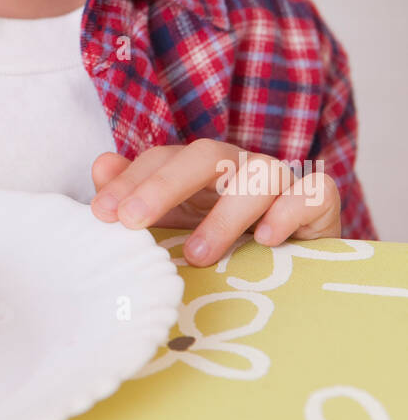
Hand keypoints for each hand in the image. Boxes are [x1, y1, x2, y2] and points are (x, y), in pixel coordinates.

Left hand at [90, 139, 340, 265]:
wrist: (296, 263)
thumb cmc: (227, 241)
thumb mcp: (177, 224)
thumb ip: (137, 197)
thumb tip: (100, 166)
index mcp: (198, 167)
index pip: (160, 158)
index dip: (129, 182)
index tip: (100, 215)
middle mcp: (237, 165)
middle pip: (203, 156)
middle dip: (164, 186)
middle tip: (131, 222)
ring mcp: (280, 179)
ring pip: (258, 176)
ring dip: (225, 215)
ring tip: (197, 255)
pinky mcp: (319, 199)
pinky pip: (311, 192)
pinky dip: (289, 211)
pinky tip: (267, 240)